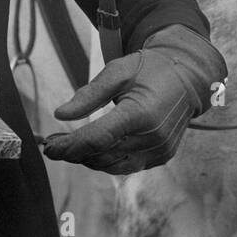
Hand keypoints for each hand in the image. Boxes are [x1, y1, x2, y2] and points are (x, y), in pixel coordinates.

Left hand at [43, 24, 225, 174]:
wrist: (188, 76)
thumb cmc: (150, 69)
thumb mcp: (118, 71)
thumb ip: (89, 94)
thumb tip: (60, 113)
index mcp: (140, 114)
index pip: (97, 139)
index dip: (69, 146)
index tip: (48, 147)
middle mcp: (152, 137)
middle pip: (102, 156)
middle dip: (73, 153)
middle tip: (53, 144)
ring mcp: (159, 150)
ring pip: (113, 166)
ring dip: (88, 159)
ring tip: (70, 147)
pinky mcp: (162, 156)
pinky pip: (128, 166)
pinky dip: (108, 160)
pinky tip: (95, 149)